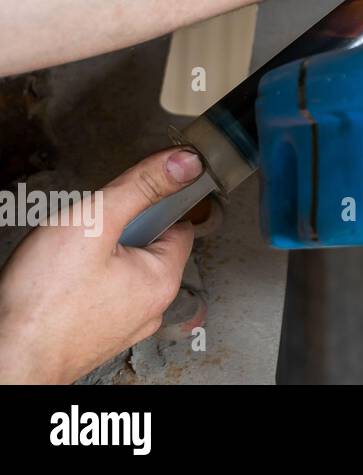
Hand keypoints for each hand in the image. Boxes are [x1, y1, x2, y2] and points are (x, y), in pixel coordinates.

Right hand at [0, 147, 200, 383]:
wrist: (6, 358)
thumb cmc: (43, 300)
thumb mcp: (95, 222)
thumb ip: (142, 188)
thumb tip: (185, 163)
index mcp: (163, 280)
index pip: (179, 226)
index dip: (155, 204)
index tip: (130, 197)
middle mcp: (152, 308)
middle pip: (150, 248)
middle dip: (121, 231)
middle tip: (85, 232)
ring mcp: (124, 326)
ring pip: (123, 272)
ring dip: (101, 257)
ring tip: (66, 260)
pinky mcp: (96, 337)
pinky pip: (101, 296)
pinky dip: (85, 283)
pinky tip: (59, 283)